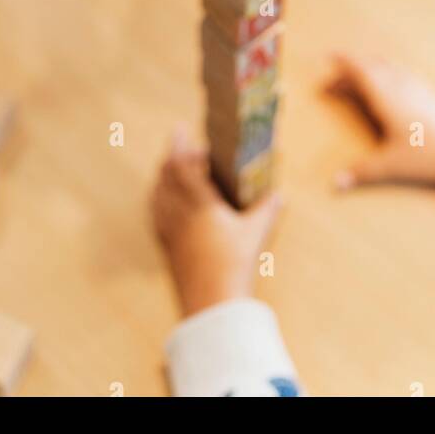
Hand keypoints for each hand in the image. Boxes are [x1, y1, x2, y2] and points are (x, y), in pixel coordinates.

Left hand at [151, 126, 282, 316]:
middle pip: (166, 176)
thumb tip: (279, 194)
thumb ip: (266, 210)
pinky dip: (158, 199)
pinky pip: (155, 214)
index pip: (182, 166)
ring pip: (157, 194)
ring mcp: (169, 231)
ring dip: (163, 177)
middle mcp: (178, 213)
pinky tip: (162, 202)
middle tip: (183, 147)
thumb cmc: (234, 264)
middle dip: (173, 158)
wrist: (212, 303)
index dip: (180, 146)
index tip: (182, 130)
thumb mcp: (254, 234)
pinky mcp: (167, 247)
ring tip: (172, 169)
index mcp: (198, 203)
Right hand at [326, 54, 434, 207]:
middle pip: (371, 66)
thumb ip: (361, 172)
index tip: (329, 56)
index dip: (343, 61)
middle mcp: (400, 86)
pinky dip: (389, 70)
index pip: (360, 70)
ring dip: (370, 66)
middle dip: (351, 67)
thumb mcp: (389, 166)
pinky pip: (403, 72)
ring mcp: (416, 86)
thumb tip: (335, 184)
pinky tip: (391, 80)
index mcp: (386, 97)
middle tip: (334, 78)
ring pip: (389, 66)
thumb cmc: (426, 156)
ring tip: (359, 74)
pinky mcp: (429, 92)